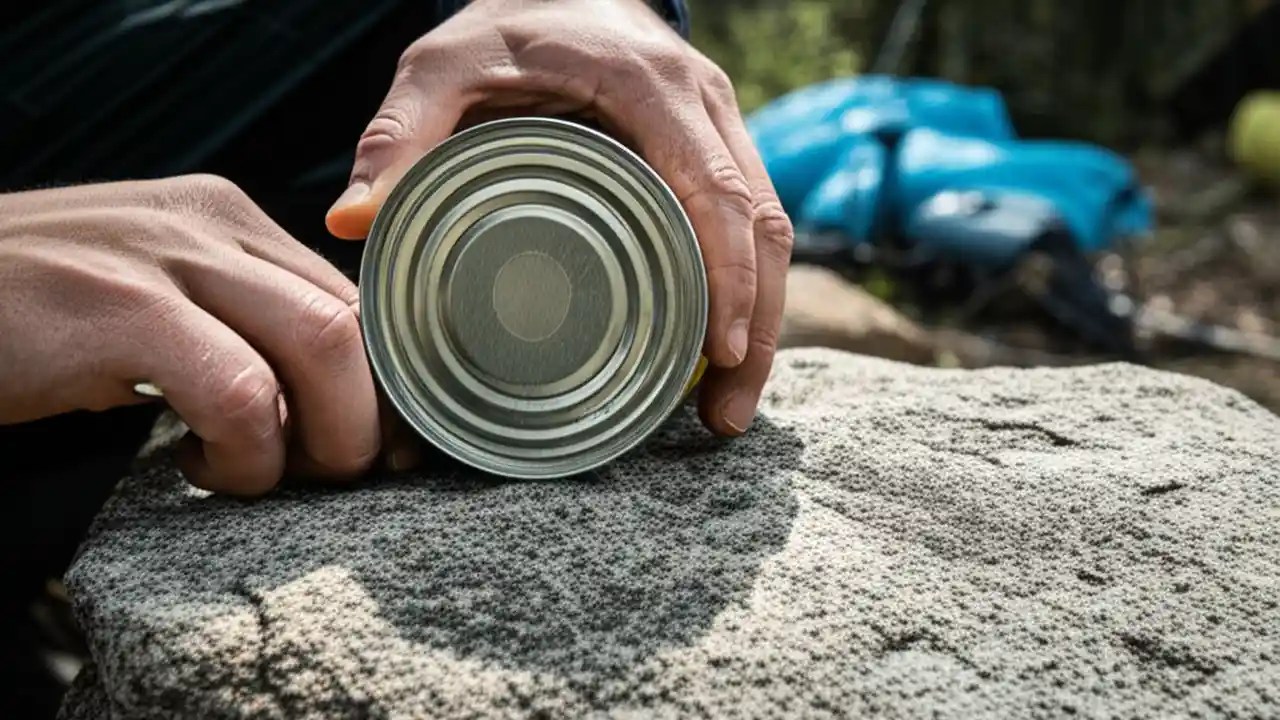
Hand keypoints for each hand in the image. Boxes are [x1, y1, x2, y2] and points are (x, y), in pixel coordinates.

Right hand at [0, 175, 382, 494]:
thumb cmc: (36, 313)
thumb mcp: (150, 294)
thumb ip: (238, 319)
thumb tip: (336, 392)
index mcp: (227, 218)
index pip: (351, 298)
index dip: (384, 385)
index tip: (384, 447)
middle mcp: (209, 224)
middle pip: (353, 322)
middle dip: (366, 419)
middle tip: (326, 474)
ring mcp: (162, 261)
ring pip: (321, 348)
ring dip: (316, 440)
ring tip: (252, 473)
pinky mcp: (115, 313)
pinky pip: (239, 393)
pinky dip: (242, 454)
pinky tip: (190, 467)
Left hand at [326, 0, 794, 436]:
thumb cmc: (506, 27)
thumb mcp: (444, 64)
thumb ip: (401, 132)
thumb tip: (350, 220)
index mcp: (654, 88)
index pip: (717, 190)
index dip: (729, 276)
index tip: (716, 353)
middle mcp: (708, 106)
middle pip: (767, 225)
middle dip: (757, 327)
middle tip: (723, 419)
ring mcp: (723, 128)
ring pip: (774, 231)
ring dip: (761, 322)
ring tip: (724, 410)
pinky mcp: (720, 150)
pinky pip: (754, 225)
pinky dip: (745, 294)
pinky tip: (716, 357)